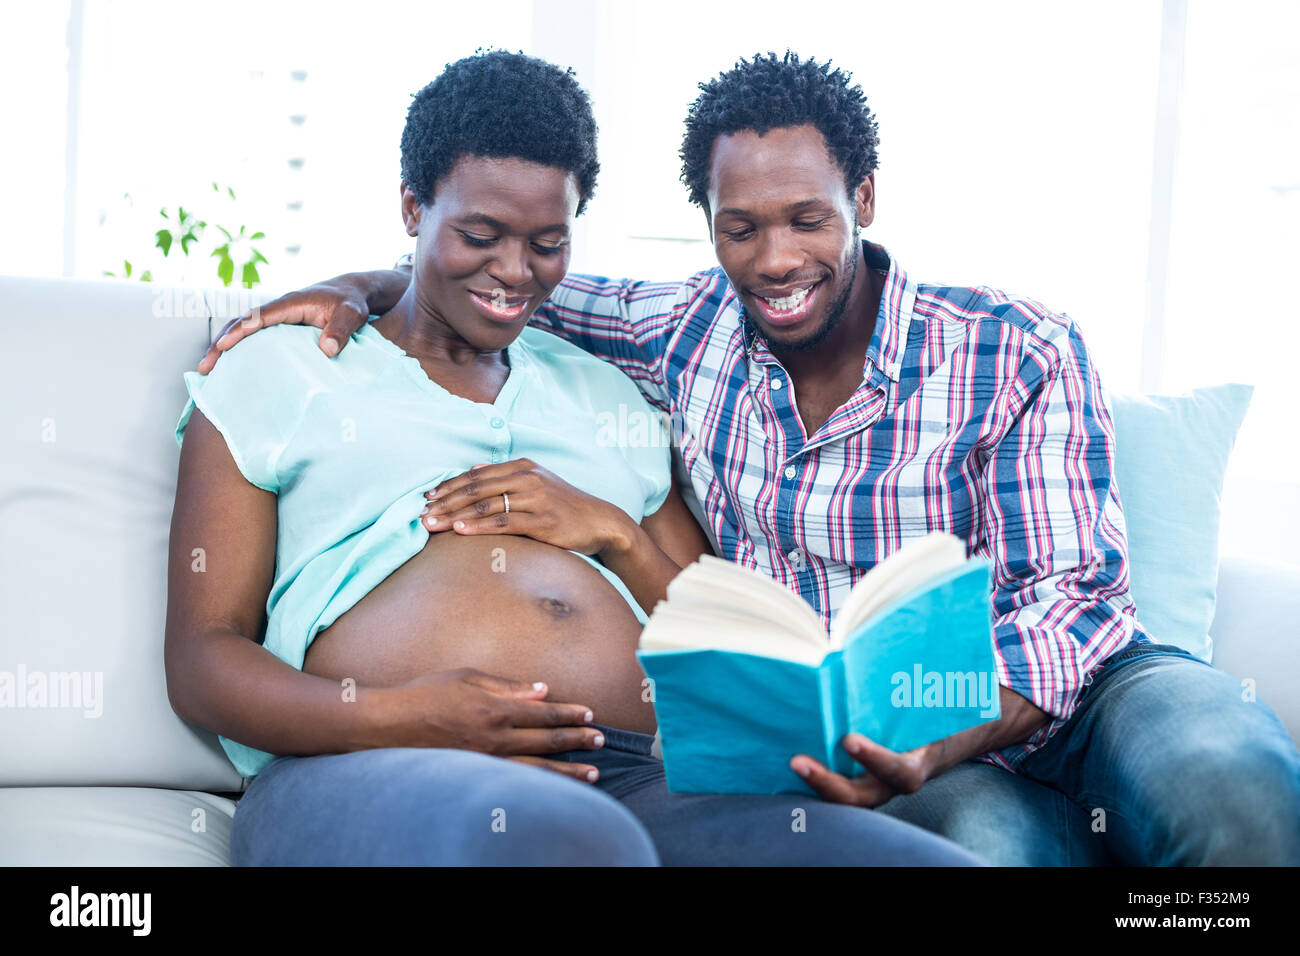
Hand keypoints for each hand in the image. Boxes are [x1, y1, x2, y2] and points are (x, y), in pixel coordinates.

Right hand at [197, 276, 372, 372]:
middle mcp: (278, 308)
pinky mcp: (280, 326)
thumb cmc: (352, 303)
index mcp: (291, 303)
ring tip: (207, 371)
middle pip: (241, 323)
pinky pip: (253, 336)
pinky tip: (230, 367)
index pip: (259, 317)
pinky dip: (238, 348)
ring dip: (223, 347)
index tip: (223, 347)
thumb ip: (341, 330)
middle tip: (204, 367)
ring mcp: (277, 317)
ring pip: (243, 330)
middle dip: (221, 343)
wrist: (354, 292)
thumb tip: (326, 350)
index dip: (240, 331)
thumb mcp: (353, 314)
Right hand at [374, 668, 606, 783]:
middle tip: (601, 741)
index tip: (590, 715)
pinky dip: (541, 787)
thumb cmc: (424, 695)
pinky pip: (516, 784)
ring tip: (593, 774)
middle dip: (578, 740)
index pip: (543, 713)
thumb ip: (507, 686)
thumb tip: (542, 690)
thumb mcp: (466, 678)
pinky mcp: (475, 777)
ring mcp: (486, 762)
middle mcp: (495, 738)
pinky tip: (556, 790)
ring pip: (538, 770)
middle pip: (547, 742)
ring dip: (568, 772)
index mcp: (495, 709)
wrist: (386, 726)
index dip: (569, 714)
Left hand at [420, 459, 634, 558]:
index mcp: (522, 466)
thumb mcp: (537, 482)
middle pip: (476, 488)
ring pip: (486, 505)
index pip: (476, 475)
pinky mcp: (542, 521)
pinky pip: (504, 522)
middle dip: (445, 501)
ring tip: (432, 524)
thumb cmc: (564, 505)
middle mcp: (527, 478)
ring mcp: (535, 499)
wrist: (600, 521)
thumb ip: (506, 476)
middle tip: (421, 513)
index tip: (427, 496)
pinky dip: (479, 527)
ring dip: (454, 515)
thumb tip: (474, 468)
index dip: (449, 485)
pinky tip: (460, 531)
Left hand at [791, 687, 1049, 805]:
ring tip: (790, 760)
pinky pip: (841, 781)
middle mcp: (898, 777)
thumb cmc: (952, 698)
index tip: (850, 740)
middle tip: (798, 761)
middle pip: (862, 797)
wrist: (973, 722)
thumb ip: (919, 677)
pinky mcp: (866, 774)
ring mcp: (880, 780)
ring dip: (816, 781)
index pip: (900, 771)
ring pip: (847, 796)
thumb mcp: (943, 689)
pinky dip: (818, 773)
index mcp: (924, 759)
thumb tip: (892, 636)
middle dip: (828, 783)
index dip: (877, 759)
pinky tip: (788, 752)